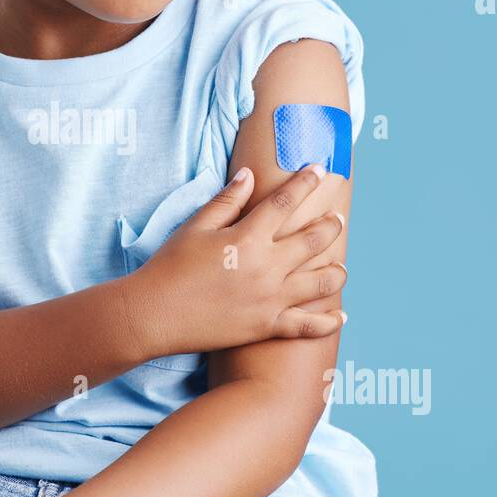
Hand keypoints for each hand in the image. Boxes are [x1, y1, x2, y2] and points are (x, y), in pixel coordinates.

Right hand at [127, 163, 346, 356]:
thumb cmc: (170, 267)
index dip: (305, 182)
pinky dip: (327, 322)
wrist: (154, 315)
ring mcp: (270, 299)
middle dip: (330, 226)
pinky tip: (340, 315)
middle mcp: (266, 266)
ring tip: (341, 265)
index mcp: (248, 237)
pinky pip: (307, 326)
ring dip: (336, 270)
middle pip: (313, 240)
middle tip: (337, 219)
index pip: (285, 202)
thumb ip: (226, 201)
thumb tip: (249, 175)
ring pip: (320, 283)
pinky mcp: (266, 327)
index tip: (319, 169)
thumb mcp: (195, 227)